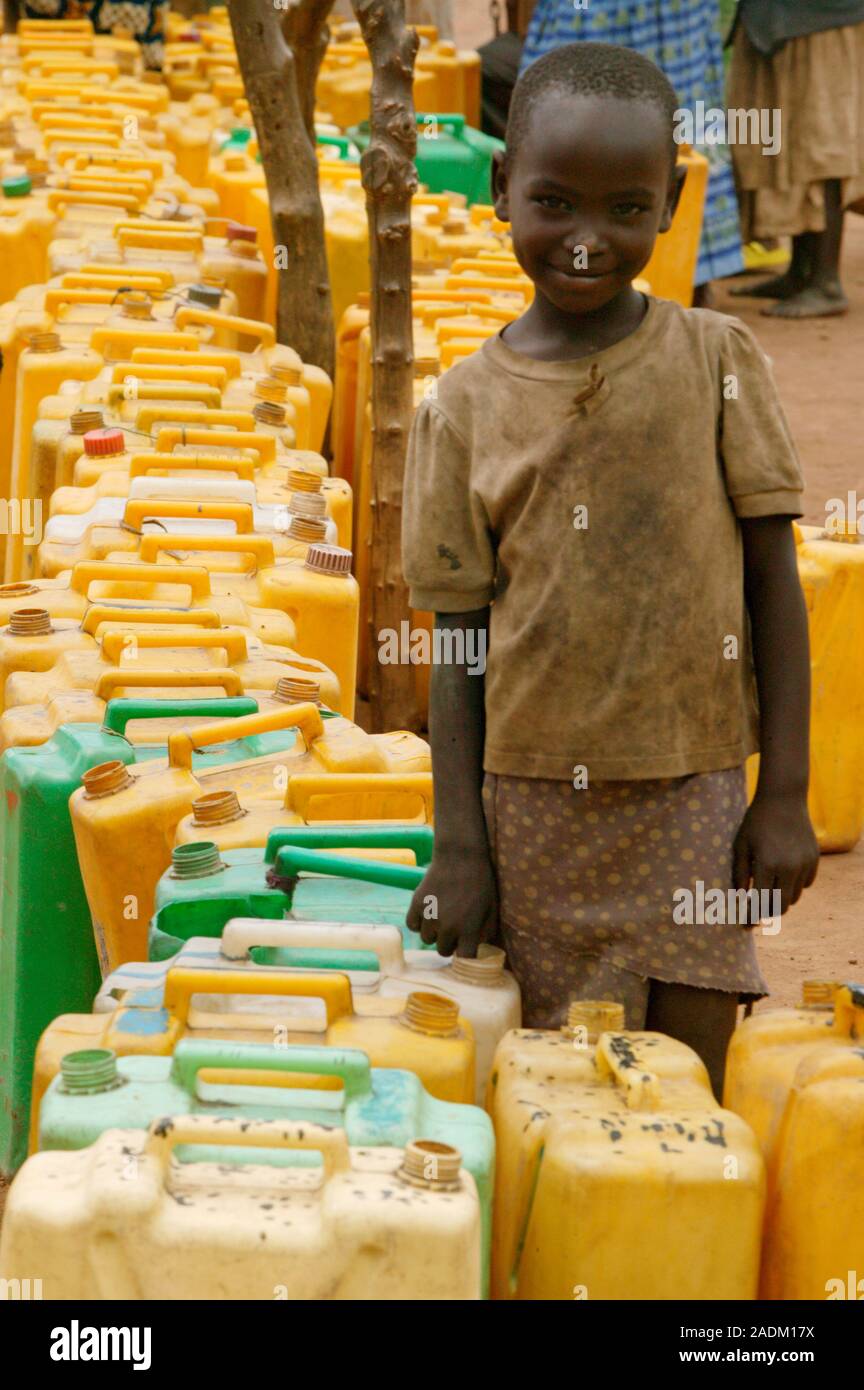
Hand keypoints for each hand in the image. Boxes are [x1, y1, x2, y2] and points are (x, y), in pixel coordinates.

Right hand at [406, 849, 497, 957]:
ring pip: (427, 939)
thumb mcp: (492, 908)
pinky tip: (427, 914)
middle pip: (443, 951)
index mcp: (468, 930)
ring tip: (441, 918)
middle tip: (454, 929)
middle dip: (449, 943)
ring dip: (434, 933)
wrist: (461, 856)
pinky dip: (418, 922)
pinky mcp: (416, 904)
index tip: (466, 948)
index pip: (464, 958)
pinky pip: (412, 925)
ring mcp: (430, 916)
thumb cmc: (481, 881)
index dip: (466, 955)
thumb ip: (487, 931)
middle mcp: (447, 927)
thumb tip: (480, 945)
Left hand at [732, 790, 818, 920]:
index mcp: (767, 864)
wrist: (783, 799)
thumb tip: (740, 898)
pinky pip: (805, 884)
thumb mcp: (740, 845)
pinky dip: (794, 886)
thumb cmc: (756, 821)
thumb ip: (740, 873)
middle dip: (767, 913)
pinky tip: (783, 878)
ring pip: (794, 897)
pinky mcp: (814, 860)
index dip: (751, 917)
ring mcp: (804, 864)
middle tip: (756, 914)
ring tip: (768, 893)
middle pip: (780, 906)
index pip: (759, 902)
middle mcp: (788, 867)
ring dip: (780, 899)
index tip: (745, 927)